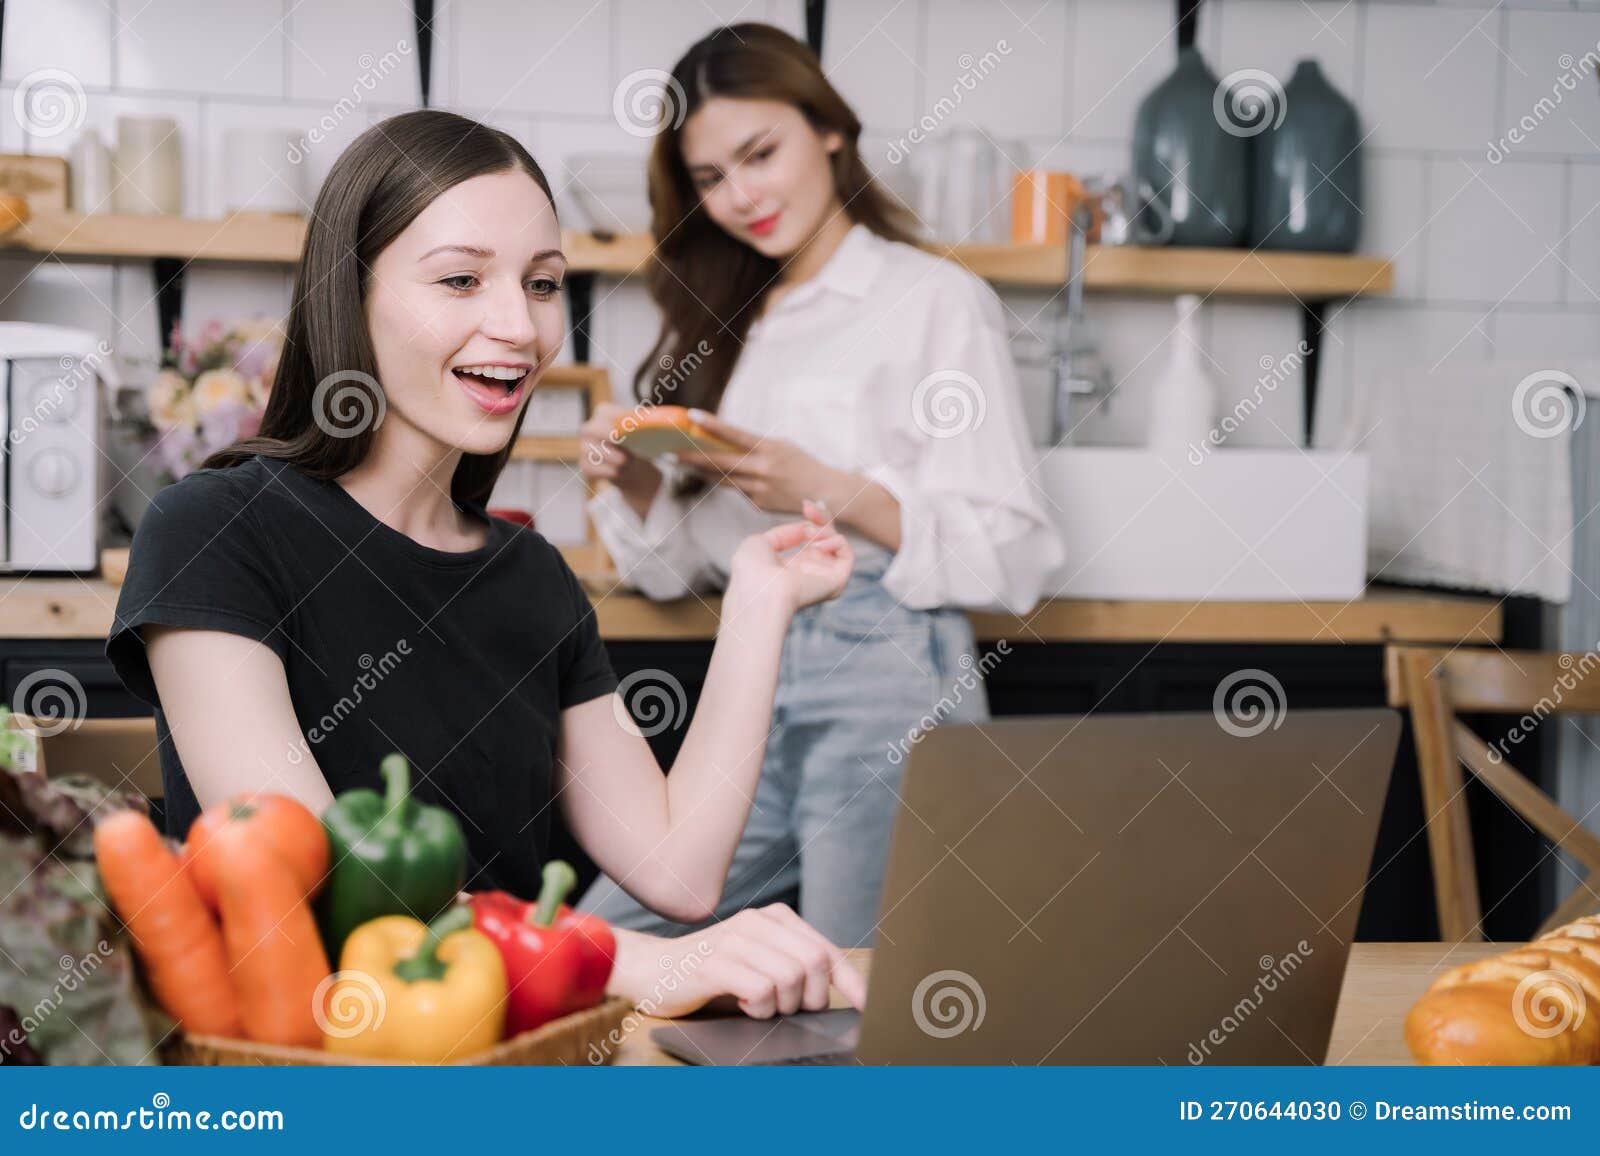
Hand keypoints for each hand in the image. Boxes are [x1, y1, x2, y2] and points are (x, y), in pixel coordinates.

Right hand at [580, 402, 661, 518]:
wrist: (631, 466)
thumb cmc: (638, 443)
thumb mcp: (645, 432)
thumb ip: (652, 424)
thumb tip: (678, 421)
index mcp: (604, 414)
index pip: (604, 412)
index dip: (614, 417)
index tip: (628, 425)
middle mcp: (590, 429)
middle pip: (589, 429)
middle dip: (604, 434)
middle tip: (619, 440)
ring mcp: (584, 448)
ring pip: (589, 451)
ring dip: (610, 456)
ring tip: (625, 461)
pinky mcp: (586, 466)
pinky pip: (591, 469)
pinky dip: (607, 471)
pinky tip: (618, 472)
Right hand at [608, 904, 867, 1018]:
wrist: (651, 970)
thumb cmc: (712, 974)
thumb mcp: (758, 965)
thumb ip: (791, 969)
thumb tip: (833, 998)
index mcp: (774, 919)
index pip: (826, 950)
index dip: (851, 982)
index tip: (869, 1007)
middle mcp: (757, 922)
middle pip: (813, 963)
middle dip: (810, 997)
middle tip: (789, 1010)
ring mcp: (734, 939)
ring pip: (789, 978)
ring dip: (781, 1006)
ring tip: (759, 1005)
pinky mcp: (714, 962)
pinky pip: (760, 989)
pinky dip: (758, 1008)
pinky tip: (743, 1005)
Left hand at [678, 409, 847, 516]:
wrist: (826, 494)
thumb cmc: (801, 464)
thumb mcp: (781, 446)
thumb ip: (754, 445)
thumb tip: (723, 442)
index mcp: (769, 449)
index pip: (734, 434)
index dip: (712, 424)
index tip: (691, 415)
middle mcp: (763, 470)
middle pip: (720, 463)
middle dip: (692, 458)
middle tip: (669, 452)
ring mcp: (759, 490)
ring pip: (723, 479)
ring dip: (701, 471)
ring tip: (682, 462)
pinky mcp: (758, 505)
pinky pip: (738, 491)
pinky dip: (730, 483)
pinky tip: (723, 478)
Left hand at [728, 500, 852, 614]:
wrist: (760, 591)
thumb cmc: (752, 572)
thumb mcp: (760, 543)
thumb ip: (784, 534)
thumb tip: (805, 528)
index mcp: (792, 568)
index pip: (812, 541)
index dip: (813, 520)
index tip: (806, 505)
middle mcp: (811, 573)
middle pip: (828, 538)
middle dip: (821, 518)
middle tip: (809, 507)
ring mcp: (824, 578)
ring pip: (837, 542)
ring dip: (825, 528)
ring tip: (808, 531)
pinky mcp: (836, 582)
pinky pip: (847, 555)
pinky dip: (836, 541)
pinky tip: (818, 544)